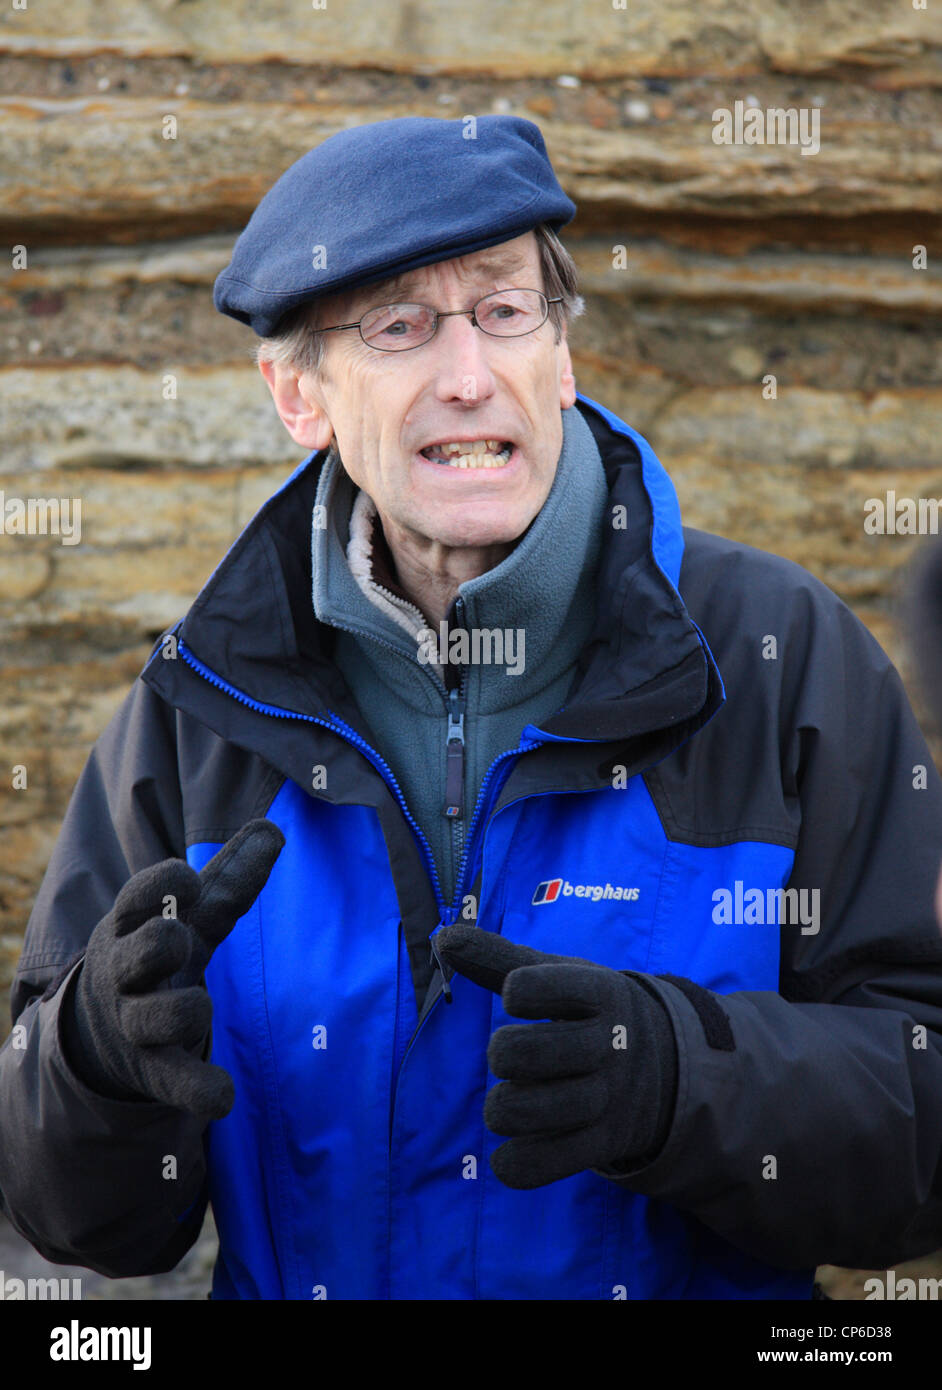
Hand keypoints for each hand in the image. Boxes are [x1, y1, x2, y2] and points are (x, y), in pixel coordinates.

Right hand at [65, 820, 284, 1118]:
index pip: (136, 894)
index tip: (189, 882)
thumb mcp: (189, 916)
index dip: (164, 883)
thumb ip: (229, 878)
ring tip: (199, 1004)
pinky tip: (224, 1095)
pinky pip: (174, 1081)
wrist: (107, 1027)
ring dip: (189, 1008)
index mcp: (130, 925)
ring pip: (158, 1016)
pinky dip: (200, 1090)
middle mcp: (124, 973)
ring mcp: (135, 1023)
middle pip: (147, 949)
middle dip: (167, 941)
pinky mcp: (152, 1068)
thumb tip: (275, 829)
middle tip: (181, 942)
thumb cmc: (160, 951)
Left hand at [435, 923, 677, 1188]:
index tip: (517, 994)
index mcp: (601, 993)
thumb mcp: (560, 976)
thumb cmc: (589, 1012)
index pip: (547, 986)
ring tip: (507, 1101)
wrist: (667, 1069)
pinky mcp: (602, 1144)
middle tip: (509, 1055)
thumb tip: (444, 938)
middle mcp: (611, 1045)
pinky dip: (513, 1163)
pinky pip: (543, 1165)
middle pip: (522, 1054)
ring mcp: (609, 1099)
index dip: (518, 990)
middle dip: (501, 1053)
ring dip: (501, 1108)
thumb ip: (500, 958)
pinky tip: (508, 1150)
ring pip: (527, 1111)